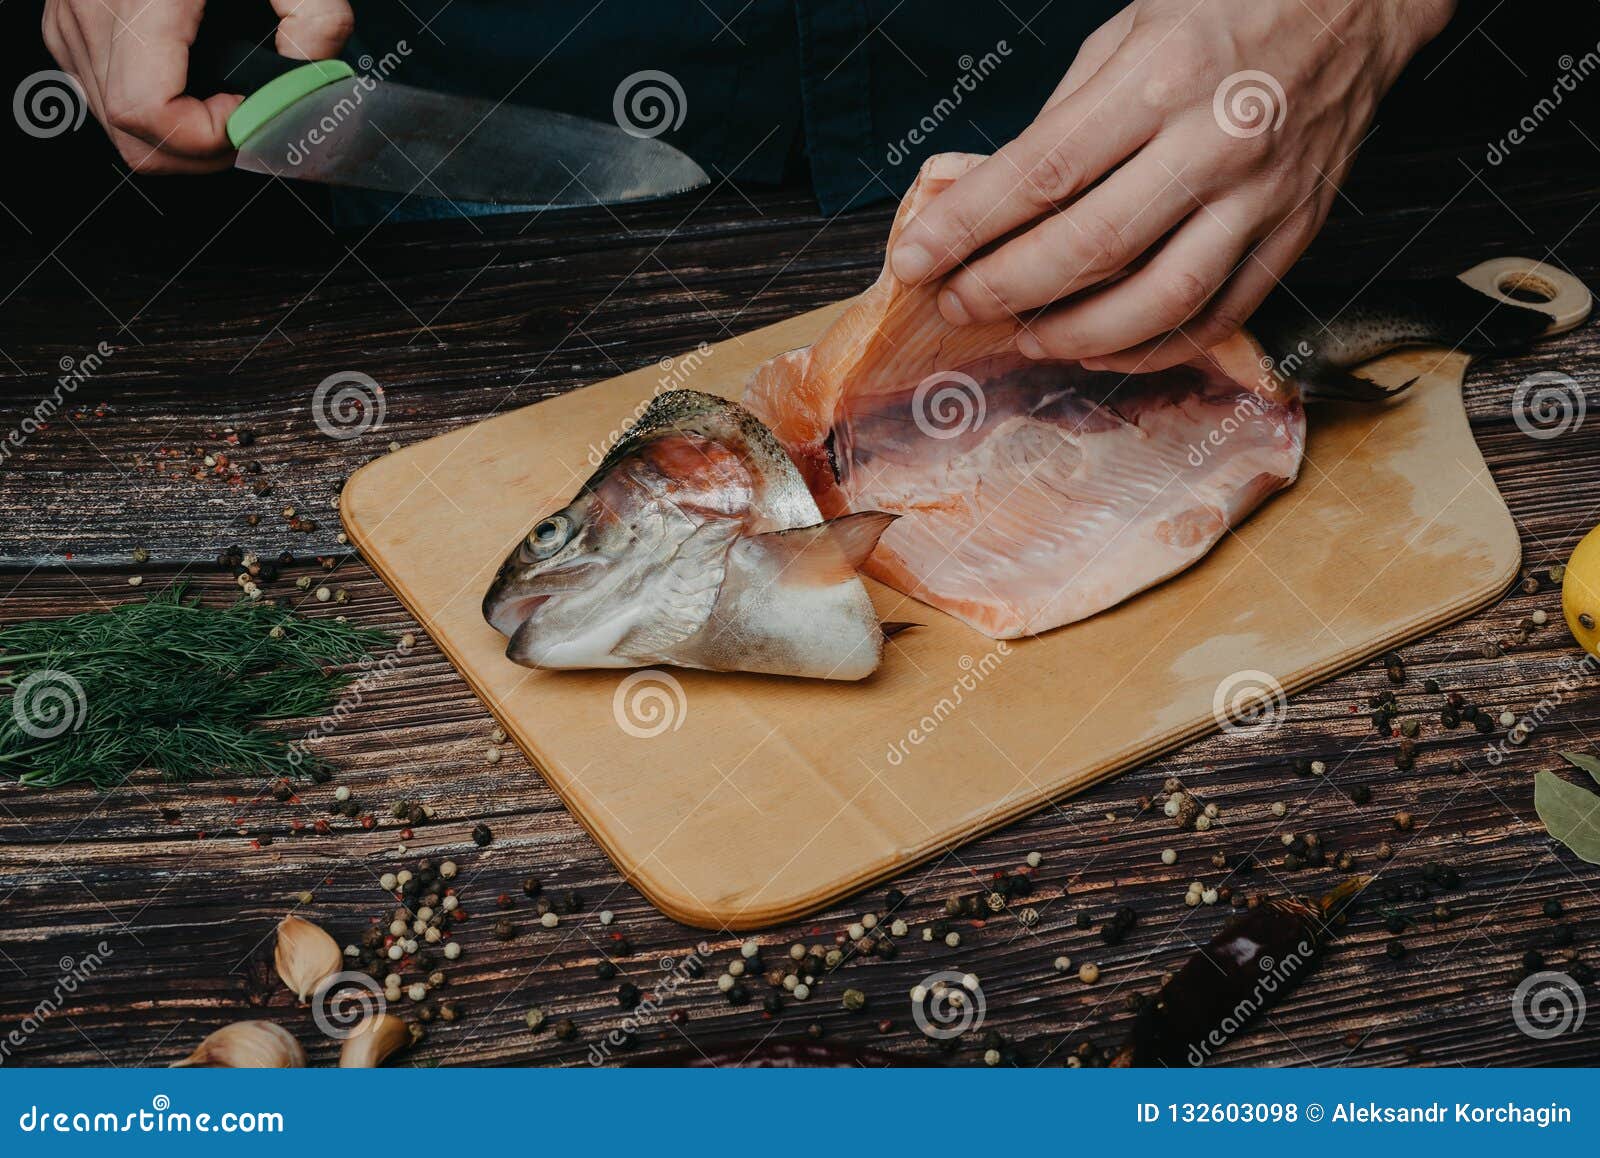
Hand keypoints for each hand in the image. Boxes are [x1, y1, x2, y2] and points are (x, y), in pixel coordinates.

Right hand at [41, 0, 354, 173]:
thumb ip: (318, 19)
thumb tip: (310, 78)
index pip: (148, 111)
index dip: (207, 134)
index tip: (247, 108)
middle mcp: (89, 10)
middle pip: (136, 137)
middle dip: (204, 149)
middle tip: (248, 119)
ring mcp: (68, 22)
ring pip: (118, 129)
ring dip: (182, 136)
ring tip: (227, 100)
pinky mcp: (65, 26)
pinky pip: (104, 98)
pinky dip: (156, 110)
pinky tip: (193, 82)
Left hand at [890, 0, 1456, 371]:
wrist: (1358, 0)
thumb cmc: (1229, 6)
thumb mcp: (1129, 31)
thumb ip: (1064, 120)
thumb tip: (991, 199)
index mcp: (1160, 76)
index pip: (1042, 172)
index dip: (969, 227)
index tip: (915, 260)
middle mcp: (1215, 139)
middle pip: (1093, 246)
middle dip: (1007, 288)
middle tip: (958, 304)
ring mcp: (1263, 194)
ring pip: (1160, 300)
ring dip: (1077, 335)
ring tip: (1025, 337)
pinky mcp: (1296, 232)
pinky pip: (1218, 316)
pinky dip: (1152, 349)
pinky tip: (1101, 350)